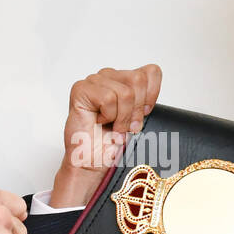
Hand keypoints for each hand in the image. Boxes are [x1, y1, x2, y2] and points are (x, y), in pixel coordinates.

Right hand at [50, 64, 162, 206]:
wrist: (93, 162)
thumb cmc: (112, 143)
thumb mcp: (139, 120)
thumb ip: (146, 101)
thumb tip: (152, 93)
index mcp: (125, 80)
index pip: (151, 72)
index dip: (152, 95)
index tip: (144, 115)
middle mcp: (110, 76)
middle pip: (138, 80)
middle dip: (136, 110)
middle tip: (126, 126)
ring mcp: (94, 81)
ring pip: (125, 92)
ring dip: (121, 117)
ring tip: (113, 127)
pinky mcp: (81, 89)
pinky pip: (108, 98)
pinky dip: (108, 116)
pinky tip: (99, 121)